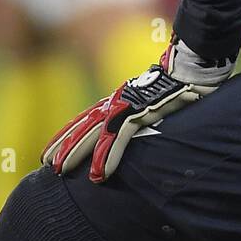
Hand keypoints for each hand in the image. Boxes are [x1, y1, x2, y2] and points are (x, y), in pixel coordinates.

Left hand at [41, 35, 232, 182]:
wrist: (193, 66)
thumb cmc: (182, 81)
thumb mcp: (159, 98)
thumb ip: (147, 111)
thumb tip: (148, 127)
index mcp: (121, 98)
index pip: (89, 117)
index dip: (71, 132)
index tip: (56, 148)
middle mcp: (118, 101)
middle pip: (84, 125)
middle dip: (64, 145)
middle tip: (47, 163)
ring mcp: (127, 106)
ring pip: (93, 133)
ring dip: (76, 152)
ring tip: (60, 170)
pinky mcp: (139, 112)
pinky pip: (118, 138)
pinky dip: (107, 157)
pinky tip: (99, 175)